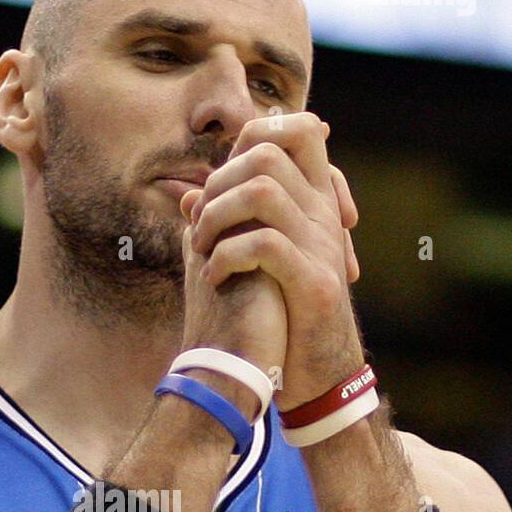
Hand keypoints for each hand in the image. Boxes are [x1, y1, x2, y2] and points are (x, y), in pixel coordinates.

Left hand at [183, 112, 363, 410]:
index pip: (298, 132)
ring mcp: (321, 249)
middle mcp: (324, 218)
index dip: (253, 136)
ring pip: (263, 191)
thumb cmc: (282, 319)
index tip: (220, 179)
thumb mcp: (255, 264)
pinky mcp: (313, 285)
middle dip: (219, 180)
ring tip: (202, 248)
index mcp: (314, 206)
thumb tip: (188, 194)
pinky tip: (214, 277)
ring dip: (217, 215)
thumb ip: (227, 226)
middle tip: (201, 222)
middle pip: (269, 153)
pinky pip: (265, 244)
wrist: (318, 379)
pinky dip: (227, 255)